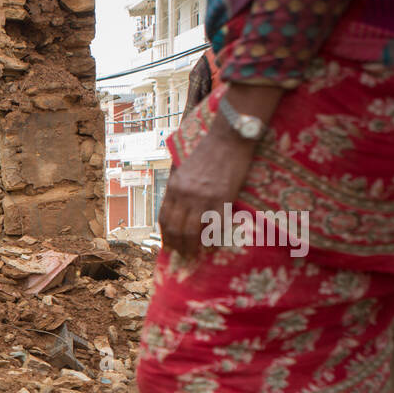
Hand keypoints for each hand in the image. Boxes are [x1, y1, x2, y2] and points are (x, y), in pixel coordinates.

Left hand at [157, 119, 257, 259]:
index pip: (164, 217)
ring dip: (192, 247)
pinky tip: (213, 246)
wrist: (229, 137)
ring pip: (192, 232)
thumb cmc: (207, 150)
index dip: (166, 234)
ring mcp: (203, 198)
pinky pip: (215, 227)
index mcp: (174, 186)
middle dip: (177, 245)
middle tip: (182, 254)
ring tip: (194, 254)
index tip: (169, 244)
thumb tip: (175, 206)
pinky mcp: (222, 198)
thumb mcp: (183, 167)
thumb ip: (178, 186)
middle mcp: (185, 194)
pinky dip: (213, 240)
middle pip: (176, 228)